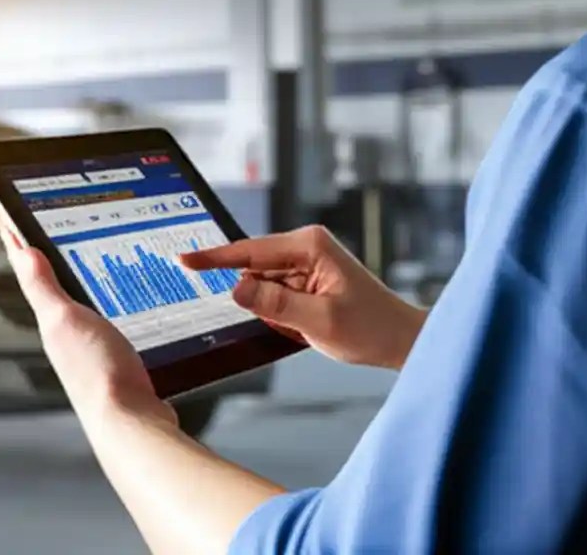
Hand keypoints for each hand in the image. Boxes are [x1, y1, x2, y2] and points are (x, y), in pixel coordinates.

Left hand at [0, 221, 175, 427]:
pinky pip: (101, 321)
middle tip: (36, 230)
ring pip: (74, 304)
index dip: (17, 241)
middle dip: (43, 258)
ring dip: (71, 281)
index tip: (6, 216)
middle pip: (49, 287)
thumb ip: (44, 288)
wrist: (131, 422)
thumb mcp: (66, 320)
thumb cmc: (101, 375)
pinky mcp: (113, 360)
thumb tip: (23, 250)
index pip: (28, 271)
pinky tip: (114, 301)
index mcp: (52, 321)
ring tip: (73, 257)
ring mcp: (88, 348)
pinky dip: (100, 303)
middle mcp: (65, 335)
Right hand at [181, 225, 425, 369]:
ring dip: (275, 313)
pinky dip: (283, 317)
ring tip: (311, 326)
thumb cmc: (372, 328)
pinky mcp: (306, 280)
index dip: (214, 259)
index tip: (185, 260)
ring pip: (263, 288)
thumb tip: (236, 290)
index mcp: (309, 246)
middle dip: (261, 301)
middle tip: (292, 322)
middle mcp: (306, 247)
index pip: (249, 252)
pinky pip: (276, 298)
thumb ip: (274, 305)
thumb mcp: (319, 321)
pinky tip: (309, 326)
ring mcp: (306, 263)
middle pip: (254, 271)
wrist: (401, 340)